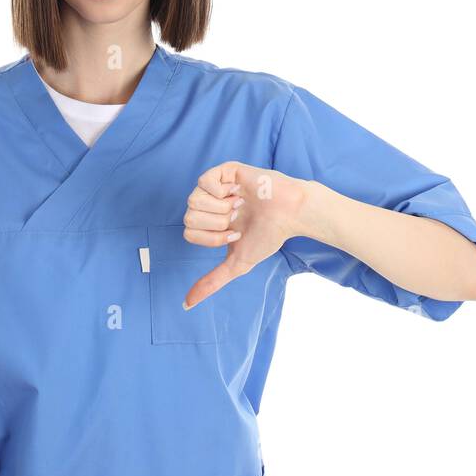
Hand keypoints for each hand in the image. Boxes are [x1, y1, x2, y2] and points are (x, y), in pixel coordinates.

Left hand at [181, 160, 309, 308]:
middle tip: (238, 218)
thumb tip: (187, 304)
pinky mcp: (225, 171)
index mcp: (210, 222)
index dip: (212, 238)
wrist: (289, 214)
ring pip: (194, 200)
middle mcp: (210, 203)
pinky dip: (220, 191)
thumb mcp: (237, 263)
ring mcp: (217, 186)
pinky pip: (204, 181)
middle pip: (189, 217)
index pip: (189, 232)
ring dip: (220, 208)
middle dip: (217, 224)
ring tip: (240, 205)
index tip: (236, 234)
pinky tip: (238, 192)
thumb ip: (212, 281)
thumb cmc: (268, 236)